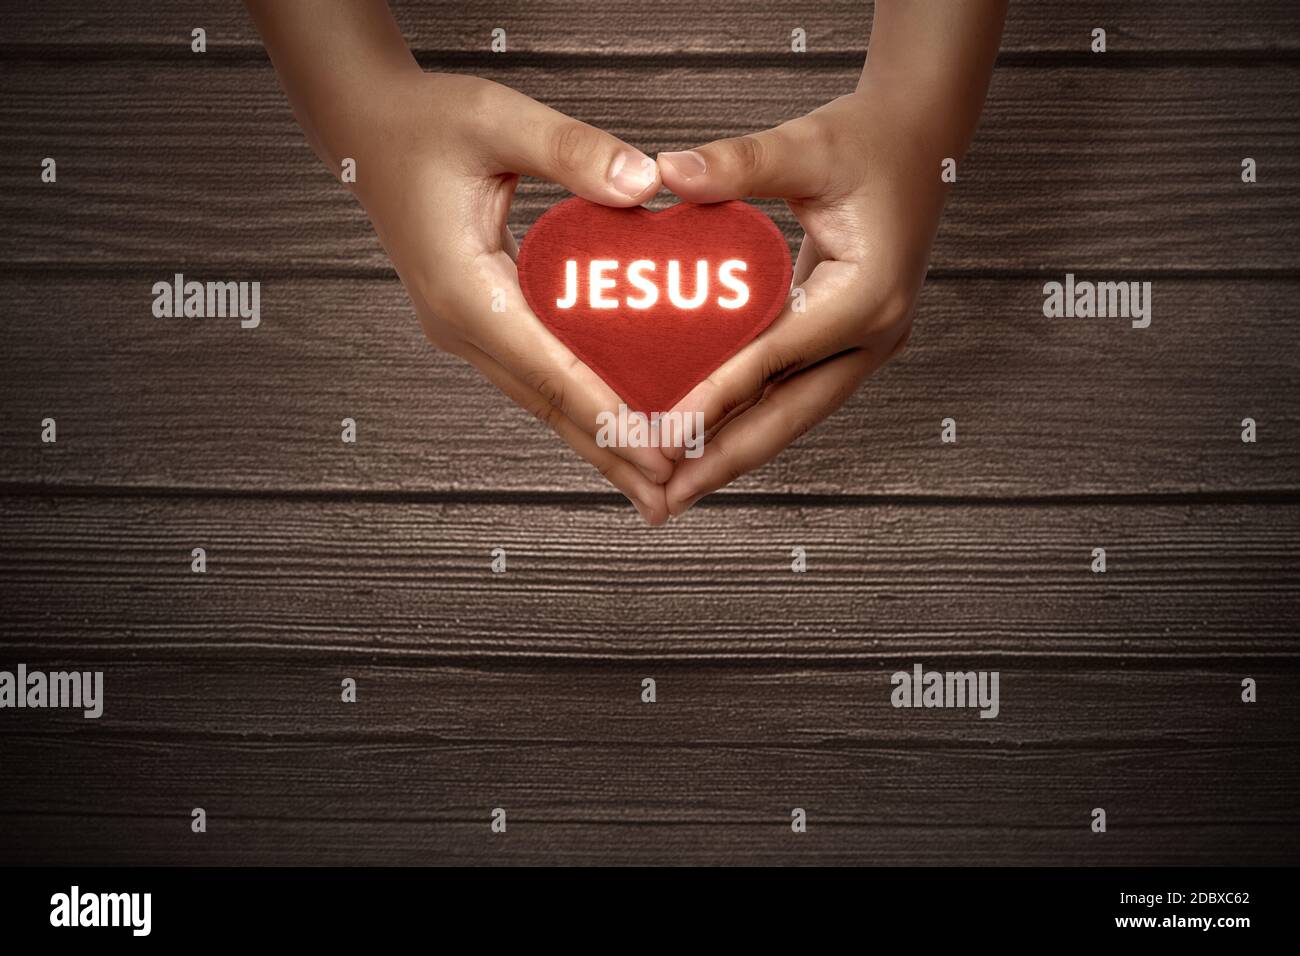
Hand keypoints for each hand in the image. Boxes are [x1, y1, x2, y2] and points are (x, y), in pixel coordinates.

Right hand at [348, 70, 673, 522]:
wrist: (369, 129)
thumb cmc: (429, 123)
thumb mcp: (499, 119)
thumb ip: (571, 151)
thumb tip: (645, 185)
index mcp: (465, 289)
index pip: (548, 369)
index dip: (606, 415)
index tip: (657, 454)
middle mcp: (461, 324)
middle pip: (546, 405)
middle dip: (609, 453)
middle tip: (666, 497)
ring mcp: (465, 329)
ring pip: (540, 400)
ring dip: (595, 441)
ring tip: (649, 483)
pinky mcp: (477, 322)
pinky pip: (535, 376)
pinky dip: (578, 406)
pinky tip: (614, 425)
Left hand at [655, 0, 1003, 515]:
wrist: (922, 139)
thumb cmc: (868, 142)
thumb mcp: (806, 146)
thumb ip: (739, 164)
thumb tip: (666, 173)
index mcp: (866, 297)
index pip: (775, 360)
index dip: (714, 398)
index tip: (662, 434)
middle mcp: (872, 336)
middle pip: (787, 418)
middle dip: (721, 463)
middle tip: (660, 503)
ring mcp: (864, 345)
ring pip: (790, 417)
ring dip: (730, 454)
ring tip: (671, 490)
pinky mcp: (847, 342)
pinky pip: (789, 394)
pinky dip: (744, 419)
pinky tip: (701, 438)